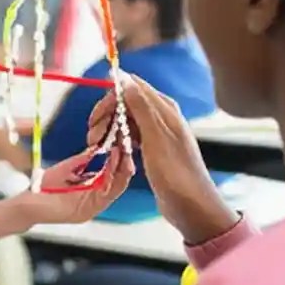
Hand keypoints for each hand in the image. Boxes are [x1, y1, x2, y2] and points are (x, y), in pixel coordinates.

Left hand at [13, 146, 133, 224]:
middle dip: (124, 163)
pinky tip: (113, 165)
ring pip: (116, 188)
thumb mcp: (65, 168)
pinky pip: (106, 196)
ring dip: (121, 170)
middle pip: (117, 182)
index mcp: (89, 189)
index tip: (121, 144)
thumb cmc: (41, 188)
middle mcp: (93, 199)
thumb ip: (82, 161)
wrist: (26, 203)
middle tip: (128, 147)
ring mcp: (91, 207)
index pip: (110, 174)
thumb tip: (97, 147)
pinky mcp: (87, 212)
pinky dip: (113, 180)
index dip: (117, 159)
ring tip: (123, 152)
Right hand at [87, 75, 238, 243]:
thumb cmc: (175, 172)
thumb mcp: (155, 137)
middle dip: (106, 116)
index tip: (95, 118)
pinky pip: (131, 136)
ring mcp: (158, 133)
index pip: (131, 87)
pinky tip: (113, 152)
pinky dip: (120, 140)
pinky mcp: (154, 148)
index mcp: (164, 108)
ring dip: (110, 129)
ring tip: (98, 147)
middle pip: (126, 104)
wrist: (192, 206)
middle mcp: (161, 115)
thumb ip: (141, 106)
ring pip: (126, 120)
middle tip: (92, 137)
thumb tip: (125, 78)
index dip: (110, 99)